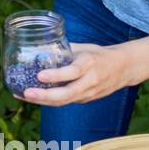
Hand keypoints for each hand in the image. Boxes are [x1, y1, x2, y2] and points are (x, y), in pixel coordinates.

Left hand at [16, 42, 136, 105]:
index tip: (40, 75)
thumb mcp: (83, 48)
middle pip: (67, 93)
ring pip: (65, 101)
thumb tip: (40, 47)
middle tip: (27, 93)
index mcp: (89, 64)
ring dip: (43, 101)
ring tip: (24, 96)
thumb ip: (63, 49)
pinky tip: (35, 98)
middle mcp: (90, 81)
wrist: (124, 68)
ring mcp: (89, 93)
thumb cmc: (99, 55)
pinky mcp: (87, 99)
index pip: (72, 72)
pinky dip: (50, 101)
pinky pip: (66, 102)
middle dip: (45, 95)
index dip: (56, 75)